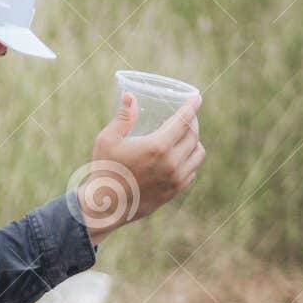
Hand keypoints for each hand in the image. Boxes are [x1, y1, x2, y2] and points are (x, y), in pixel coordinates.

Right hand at [76, 92, 205, 243]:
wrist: (105, 206)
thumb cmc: (105, 170)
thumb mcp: (108, 139)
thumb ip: (123, 117)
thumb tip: (131, 96)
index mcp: (157, 146)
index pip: (184, 121)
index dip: (192, 106)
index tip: (196, 97)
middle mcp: (172, 163)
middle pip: (193, 136)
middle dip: (193, 122)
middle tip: (187, 115)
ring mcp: (175, 179)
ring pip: (198, 154)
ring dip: (195, 142)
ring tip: (186, 136)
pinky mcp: (174, 191)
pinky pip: (192, 171)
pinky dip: (190, 160)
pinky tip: (181, 157)